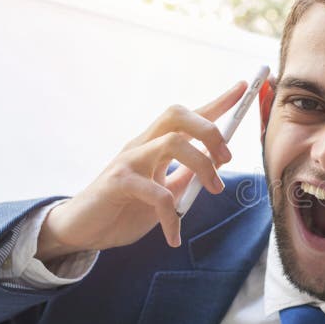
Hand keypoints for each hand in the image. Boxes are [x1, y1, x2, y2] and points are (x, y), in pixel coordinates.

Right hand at [37, 82, 246, 259]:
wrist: (82, 231)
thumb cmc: (125, 208)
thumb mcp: (166, 192)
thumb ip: (187, 176)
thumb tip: (218, 163)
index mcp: (155, 145)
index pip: (189, 116)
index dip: (217, 102)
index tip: (243, 87)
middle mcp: (141, 145)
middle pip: (177, 114)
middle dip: (209, 131)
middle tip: (227, 158)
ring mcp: (127, 161)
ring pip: (171, 142)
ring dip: (202, 166)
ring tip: (215, 190)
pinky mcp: (116, 183)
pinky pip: (156, 192)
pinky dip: (172, 216)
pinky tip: (174, 236)